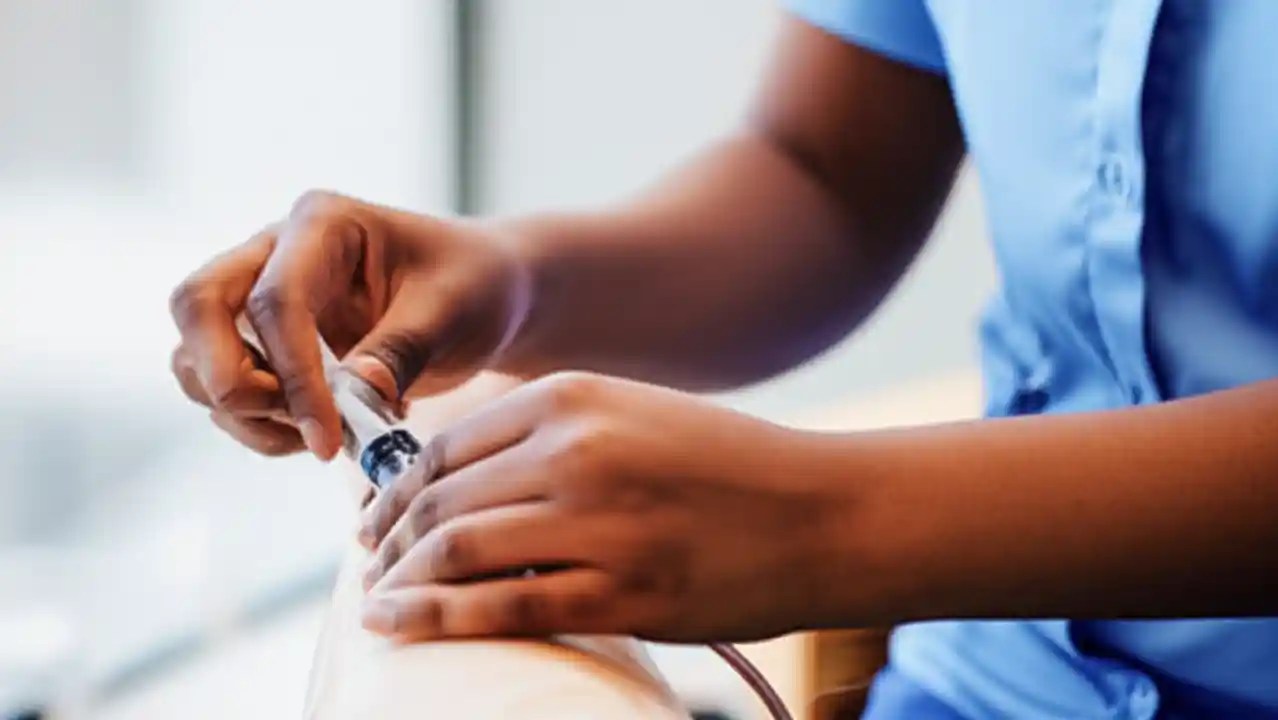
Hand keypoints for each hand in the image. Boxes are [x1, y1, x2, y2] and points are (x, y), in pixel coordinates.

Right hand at [169, 191, 531, 457]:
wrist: (483, 295)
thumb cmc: (473, 286)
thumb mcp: (453, 312)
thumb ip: (402, 350)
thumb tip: (355, 395)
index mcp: (323, 224)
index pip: (275, 299)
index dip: (294, 377)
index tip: (328, 439)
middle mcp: (274, 251)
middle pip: (196, 307)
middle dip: (229, 382)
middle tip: (299, 432)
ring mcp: (257, 296)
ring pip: (195, 357)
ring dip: (245, 414)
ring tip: (328, 435)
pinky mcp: (259, 343)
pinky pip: (221, 390)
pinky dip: (259, 427)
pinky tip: (323, 433)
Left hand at [356, 372, 846, 642]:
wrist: (825, 513)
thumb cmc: (729, 467)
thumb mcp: (636, 418)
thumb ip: (553, 435)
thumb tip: (464, 476)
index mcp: (575, 398)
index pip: (447, 444)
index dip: (394, 486)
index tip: (376, 516)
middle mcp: (576, 451)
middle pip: (441, 498)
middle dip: (387, 538)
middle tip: (368, 564)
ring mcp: (599, 522)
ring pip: (457, 551)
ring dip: (400, 581)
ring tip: (378, 602)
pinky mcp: (624, 592)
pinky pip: (503, 608)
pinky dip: (436, 620)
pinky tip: (400, 626)